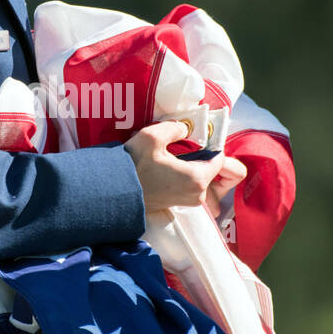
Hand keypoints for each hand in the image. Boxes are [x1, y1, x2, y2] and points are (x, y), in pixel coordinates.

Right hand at [123, 120, 246, 216]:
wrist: (111, 192)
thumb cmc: (132, 166)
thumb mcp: (152, 137)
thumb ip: (174, 128)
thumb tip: (184, 129)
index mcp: (197, 178)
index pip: (221, 158)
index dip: (212, 143)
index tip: (198, 135)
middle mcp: (198, 194)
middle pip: (217, 172)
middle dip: (209, 157)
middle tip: (191, 145)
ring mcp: (188, 202)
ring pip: (207, 181)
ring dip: (199, 167)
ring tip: (179, 155)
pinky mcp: (178, 205)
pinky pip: (195, 188)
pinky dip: (190, 176)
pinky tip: (172, 165)